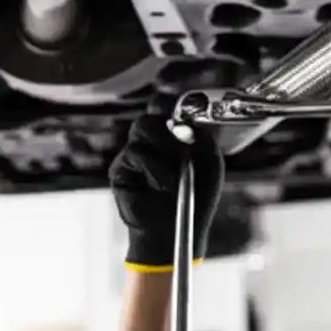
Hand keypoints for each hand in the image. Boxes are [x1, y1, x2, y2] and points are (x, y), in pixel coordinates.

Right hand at [109, 115, 223, 270]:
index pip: (169, 104)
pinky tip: (163, 184)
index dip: (174, 100)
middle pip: (153, 108)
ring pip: (142, 125)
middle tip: (181, 131)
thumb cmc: (195, 196)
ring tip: (178, 165)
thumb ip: (204, 137)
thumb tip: (190, 118)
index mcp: (175, 132)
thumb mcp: (209, 163)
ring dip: (164, 142)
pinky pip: (135, 151)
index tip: (186, 108)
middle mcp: (154, 138)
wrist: (177, 230)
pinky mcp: (121, 167)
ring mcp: (135, 150)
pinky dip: (154, 167)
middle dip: (169, 116)